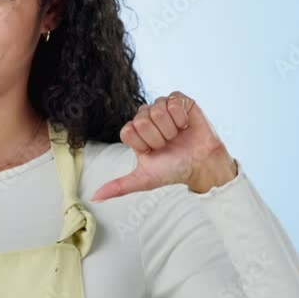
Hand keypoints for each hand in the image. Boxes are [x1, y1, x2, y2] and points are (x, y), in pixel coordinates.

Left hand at [89, 91, 236, 201]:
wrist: (203, 164)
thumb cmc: (174, 170)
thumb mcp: (144, 179)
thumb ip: (119, 186)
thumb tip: (95, 198)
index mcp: (134, 133)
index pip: (127, 131)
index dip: (142, 144)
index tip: (154, 152)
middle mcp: (146, 117)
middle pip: (141, 120)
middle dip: (158, 138)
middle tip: (168, 144)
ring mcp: (161, 107)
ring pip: (157, 110)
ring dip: (170, 128)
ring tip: (178, 135)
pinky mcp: (179, 99)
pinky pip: (173, 101)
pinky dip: (181, 117)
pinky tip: (186, 125)